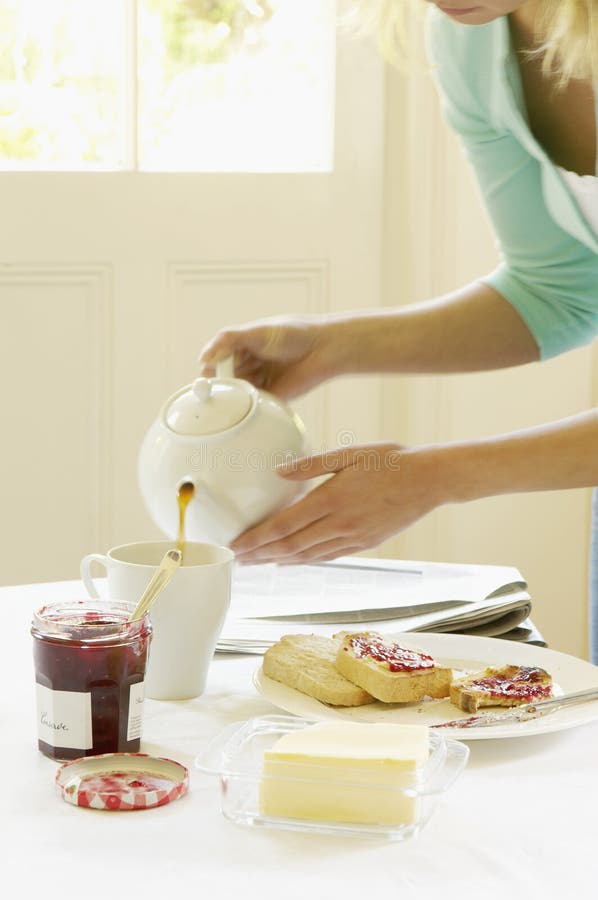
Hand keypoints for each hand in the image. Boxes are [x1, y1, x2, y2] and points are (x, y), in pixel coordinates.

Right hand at [197, 315, 337, 400]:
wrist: (324, 349)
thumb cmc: (294, 334)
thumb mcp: (256, 332)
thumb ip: (228, 340)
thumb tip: (203, 358)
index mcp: (242, 346)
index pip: (215, 359)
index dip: (210, 367)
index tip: (207, 375)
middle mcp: (248, 365)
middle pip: (224, 379)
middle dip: (222, 383)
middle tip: (222, 387)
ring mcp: (259, 382)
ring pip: (236, 394)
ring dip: (233, 396)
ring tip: (236, 394)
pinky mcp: (271, 398)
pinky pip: (253, 408)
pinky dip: (247, 408)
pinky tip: (246, 404)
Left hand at [230, 443, 445, 563]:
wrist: (430, 480)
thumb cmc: (391, 460)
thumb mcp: (349, 453)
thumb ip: (311, 465)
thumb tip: (278, 472)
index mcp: (332, 499)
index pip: (284, 526)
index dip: (257, 539)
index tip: (236, 545)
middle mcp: (340, 524)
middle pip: (291, 547)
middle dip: (261, 555)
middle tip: (238, 560)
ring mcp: (353, 537)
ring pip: (308, 556)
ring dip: (279, 561)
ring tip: (258, 563)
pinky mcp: (365, 543)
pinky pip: (327, 556)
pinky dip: (305, 560)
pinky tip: (292, 560)